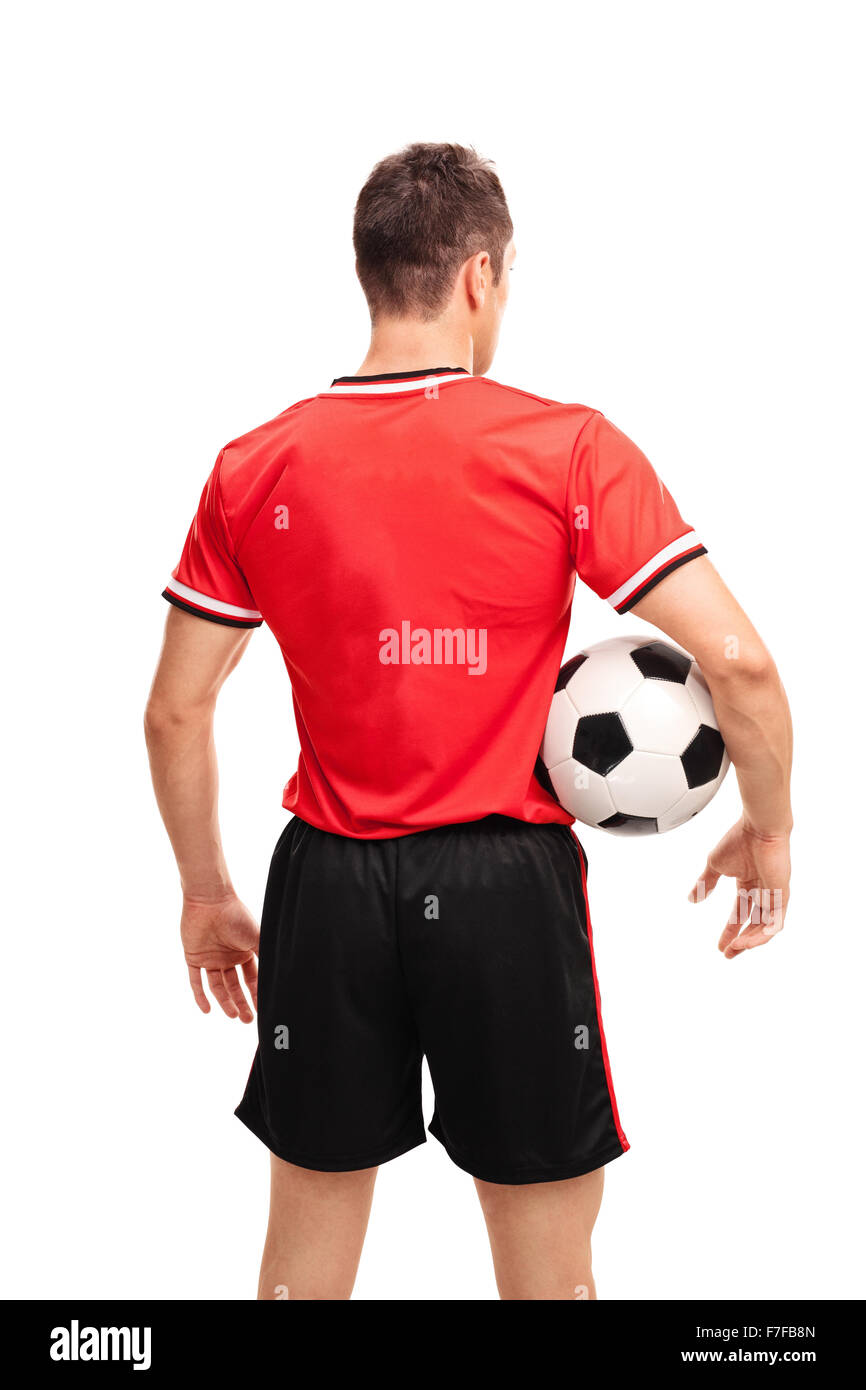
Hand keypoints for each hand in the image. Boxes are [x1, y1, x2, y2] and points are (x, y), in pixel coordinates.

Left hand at [181, 893, 258, 1019]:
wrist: (210, 901)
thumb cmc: (236, 915)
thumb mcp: (257, 938)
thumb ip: (267, 956)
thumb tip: (283, 973)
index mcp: (245, 952)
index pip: (252, 979)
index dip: (257, 994)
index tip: (263, 1009)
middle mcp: (228, 957)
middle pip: (236, 986)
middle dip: (242, 1003)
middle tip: (248, 1020)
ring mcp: (211, 959)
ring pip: (218, 986)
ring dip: (225, 1002)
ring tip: (233, 1016)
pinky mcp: (194, 958)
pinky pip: (196, 981)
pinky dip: (200, 996)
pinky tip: (207, 1010)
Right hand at [688, 819, 790, 959]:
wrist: (758, 828)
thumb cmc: (739, 840)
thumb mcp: (715, 865)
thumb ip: (705, 883)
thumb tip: (692, 899)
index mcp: (748, 884)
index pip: (739, 914)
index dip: (729, 931)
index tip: (719, 946)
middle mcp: (762, 892)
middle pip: (753, 925)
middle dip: (740, 942)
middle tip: (728, 954)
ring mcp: (774, 895)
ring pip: (765, 928)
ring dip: (750, 942)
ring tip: (735, 950)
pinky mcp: (782, 896)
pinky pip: (775, 924)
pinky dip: (762, 936)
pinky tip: (747, 942)